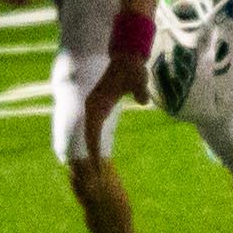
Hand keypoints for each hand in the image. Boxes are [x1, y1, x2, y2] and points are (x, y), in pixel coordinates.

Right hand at [78, 14, 153, 160]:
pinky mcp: (100, 105)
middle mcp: (92, 106)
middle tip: (95, 176)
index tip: (96, 167)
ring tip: (94, 168)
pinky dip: (94, 140)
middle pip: (88, 135)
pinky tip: (97, 151)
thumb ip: (139, 90)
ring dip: (91, 148)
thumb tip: (143, 100)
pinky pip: (94, 127)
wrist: (126, 56)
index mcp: (97, 104)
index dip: (94, 150)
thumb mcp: (138, 79)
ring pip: (90, 132)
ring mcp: (95, 106)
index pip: (92, 132)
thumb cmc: (132, 68)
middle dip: (90, 155)